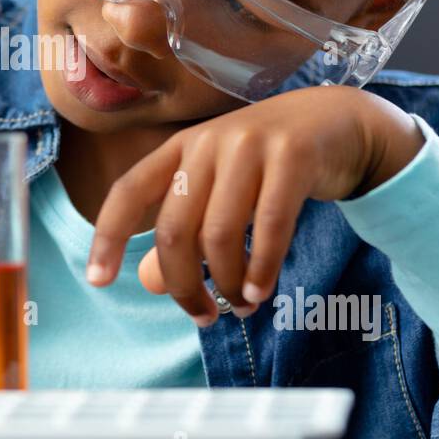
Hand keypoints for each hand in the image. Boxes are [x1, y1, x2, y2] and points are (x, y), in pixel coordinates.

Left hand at [84, 84, 425, 325]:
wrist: (340, 123)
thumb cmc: (270, 165)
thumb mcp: (221, 189)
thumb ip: (185, 230)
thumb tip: (149, 282)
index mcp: (180, 148)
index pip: (128, 191)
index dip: (107, 236)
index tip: (98, 281)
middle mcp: (207, 142)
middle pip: (175, 228)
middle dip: (183, 284)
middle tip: (203, 315)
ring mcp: (249, 145)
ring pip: (219, 233)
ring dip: (227, 282)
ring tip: (242, 305)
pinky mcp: (292, 156)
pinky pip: (268, 226)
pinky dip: (261, 268)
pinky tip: (260, 290)